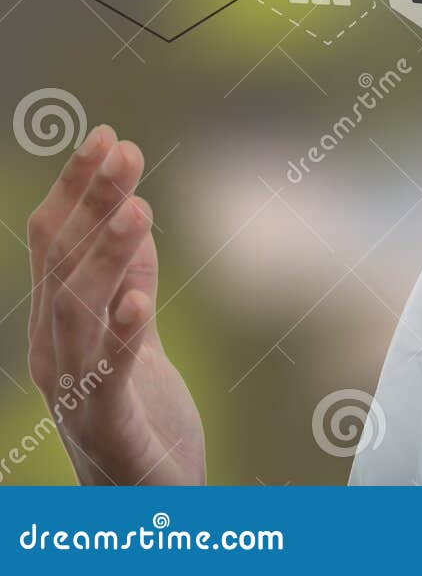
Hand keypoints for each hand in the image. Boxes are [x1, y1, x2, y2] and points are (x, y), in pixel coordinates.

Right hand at [26, 125, 204, 484]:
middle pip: (65, 266)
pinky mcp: (112, 426)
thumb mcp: (136, 336)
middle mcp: (55, 353)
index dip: (78, 188)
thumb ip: (131, 279)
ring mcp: (77, 391)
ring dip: (107, 257)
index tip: (107, 134)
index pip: (58, 245)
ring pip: (81, 314)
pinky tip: (143, 301)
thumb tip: (131, 214)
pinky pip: (110, 376)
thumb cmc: (139, 418)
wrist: (143, 510)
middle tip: (123, 149)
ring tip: (136, 208)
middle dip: (92, 204)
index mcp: (60, 328)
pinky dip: (123, 336)